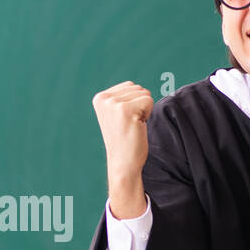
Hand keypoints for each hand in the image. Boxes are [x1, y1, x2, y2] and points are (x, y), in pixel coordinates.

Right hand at [92, 81, 151, 217]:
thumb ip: (123, 98)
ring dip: (144, 111)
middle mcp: (104, 98)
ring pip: (144, 94)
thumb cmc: (124, 139)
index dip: (134, 103)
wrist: (123, 162)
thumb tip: (138, 88)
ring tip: (132, 126)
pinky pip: (149, 101)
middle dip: (140, 106)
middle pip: (138, 88)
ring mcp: (113, 104)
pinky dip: (148, 115)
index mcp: (100, 97)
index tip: (124, 120)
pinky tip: (137, 127)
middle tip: (129, 125)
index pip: (130, 86)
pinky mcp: (125, 110)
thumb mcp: (117, 114)